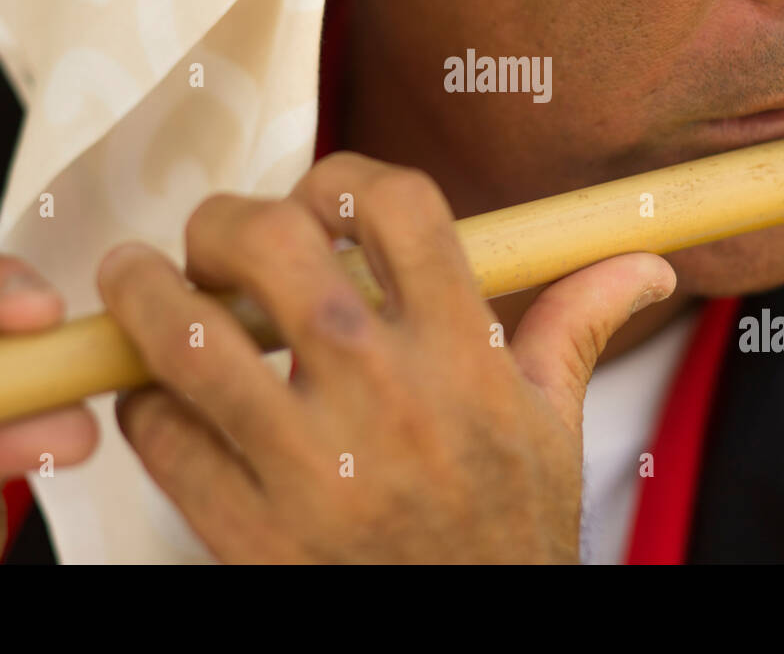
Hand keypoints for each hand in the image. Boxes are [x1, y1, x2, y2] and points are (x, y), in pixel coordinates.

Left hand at [98, 152, 675, 562]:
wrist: (476, 645)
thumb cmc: (512, 534)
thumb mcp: (555, 425)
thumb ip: (577, 325)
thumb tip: (644, 264)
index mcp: (463, 357)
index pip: (397, 207)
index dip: (344, 177)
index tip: (319, 195)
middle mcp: (387, 395)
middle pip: (275, 245)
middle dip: (227, 219)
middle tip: (214, 237)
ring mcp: (314, 466)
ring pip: (190, 337)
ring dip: (146, 292)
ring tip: (139, 279)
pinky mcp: (253, 533)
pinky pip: (165, 437)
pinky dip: (143, 400)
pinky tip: (158, 393)